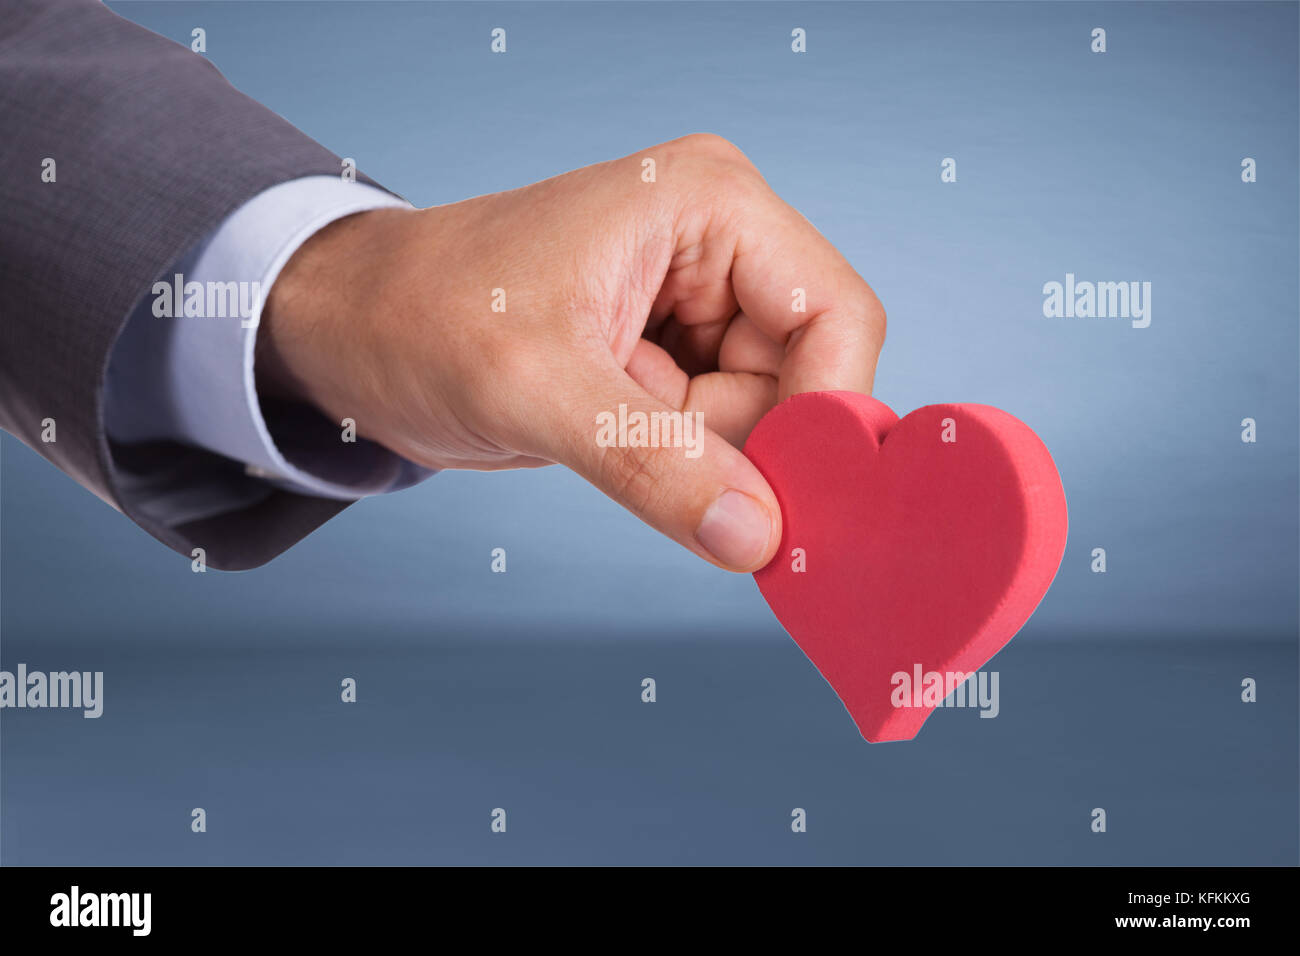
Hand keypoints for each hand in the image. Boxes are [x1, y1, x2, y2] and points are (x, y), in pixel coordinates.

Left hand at [260, 134, 885, 571]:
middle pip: (805, 379)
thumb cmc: (420, 315)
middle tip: (647, 461)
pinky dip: (684, 470)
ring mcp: (700, 307)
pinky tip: (607, 439)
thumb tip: (758, 535)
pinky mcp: (673, 361)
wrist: (353, 331)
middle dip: (744, 446)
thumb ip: (651, 460)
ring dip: (700, 460)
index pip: (836, 317)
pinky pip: (723, 438)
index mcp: (710, 205)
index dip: (823, 417)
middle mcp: (721, 247)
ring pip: (767, 421)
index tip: (781, 504)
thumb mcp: (531, 387)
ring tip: (598, 427)